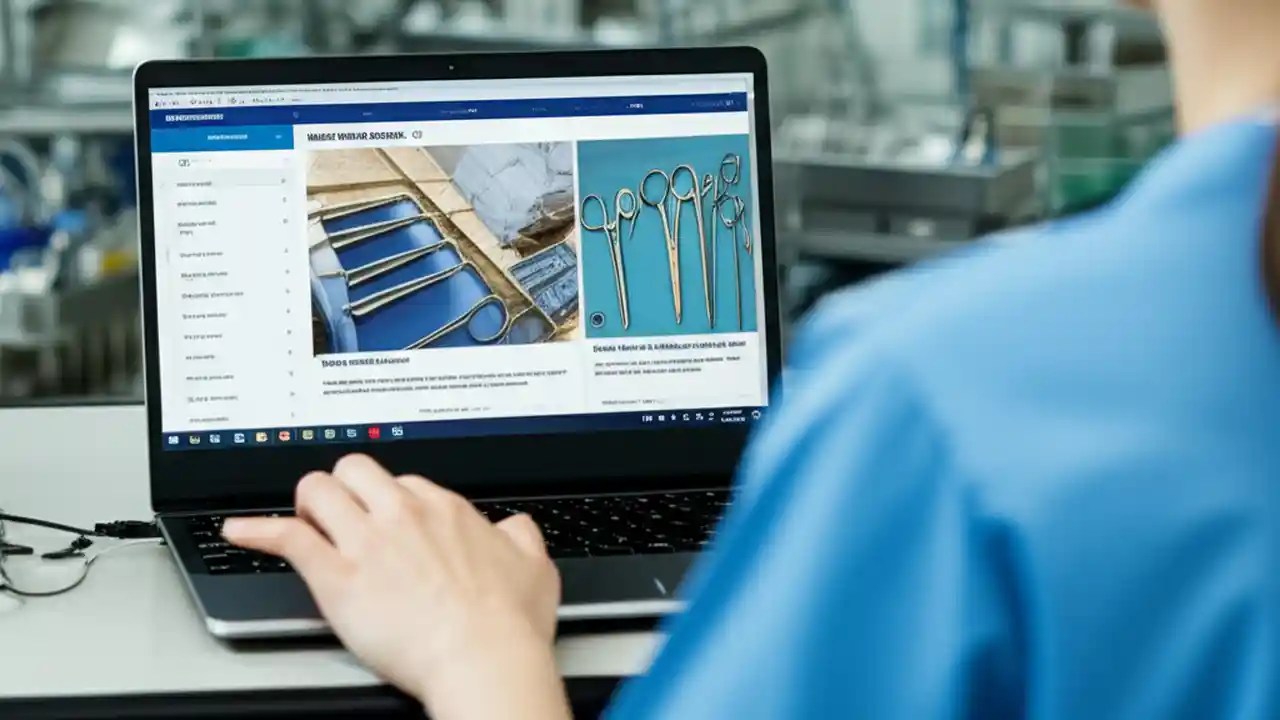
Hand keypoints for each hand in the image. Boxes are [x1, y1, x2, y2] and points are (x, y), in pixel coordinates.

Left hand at [222, 455, 568, 719]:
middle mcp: (402, 514)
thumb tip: (514, 527)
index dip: (390, 502)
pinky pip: (286, 537)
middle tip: (344, 513)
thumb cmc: (508, 623)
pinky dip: (257, 532)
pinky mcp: (336, 576)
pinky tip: (239, 532)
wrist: (483, 659)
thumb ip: (520, 536)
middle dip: (345, 487)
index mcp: (445, 509)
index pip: (403, 482)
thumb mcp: (534, 565)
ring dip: (308, 503)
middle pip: (355, 469)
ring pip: (317, 490)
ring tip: (308, 521)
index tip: (387, 519)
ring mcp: (366, 542)